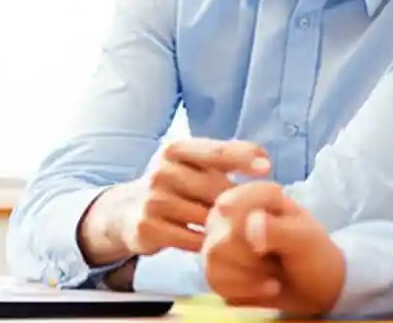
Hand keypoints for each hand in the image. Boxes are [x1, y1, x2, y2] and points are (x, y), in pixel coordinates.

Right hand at [79, 139, 269, 260]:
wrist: (125, 211)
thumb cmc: (175, 184)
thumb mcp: (191, 163)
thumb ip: (224, 158)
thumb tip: (264, 162)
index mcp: (176, 149)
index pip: (216, 151)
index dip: (243, 157)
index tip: (267, 167)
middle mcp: (161, 171)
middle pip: (214, 187)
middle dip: (238, 201)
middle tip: (258, 212)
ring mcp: (152, 200)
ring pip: (205, 216)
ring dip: (225, 225)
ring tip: (242, 230)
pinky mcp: (147, 228)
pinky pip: (191, 239)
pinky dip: (208, 243)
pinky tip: (217, 243)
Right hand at [202, 181, 344, 316]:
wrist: (314, 291)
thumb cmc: (313, 256)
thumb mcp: (305, 240)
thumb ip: (278, 229)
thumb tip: (250, 224)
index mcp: (254, 195)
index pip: (234, 202)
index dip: (253, 225)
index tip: (285, 232)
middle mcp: (229, 213)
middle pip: (222, 231)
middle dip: (253, 255)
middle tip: (277, 256)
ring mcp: (219, 240)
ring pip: (214, 254)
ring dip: (251, 272)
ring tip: (273, 272)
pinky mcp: (215, 269)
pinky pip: (214, 279)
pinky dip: (245, 289)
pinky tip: (265, 286)